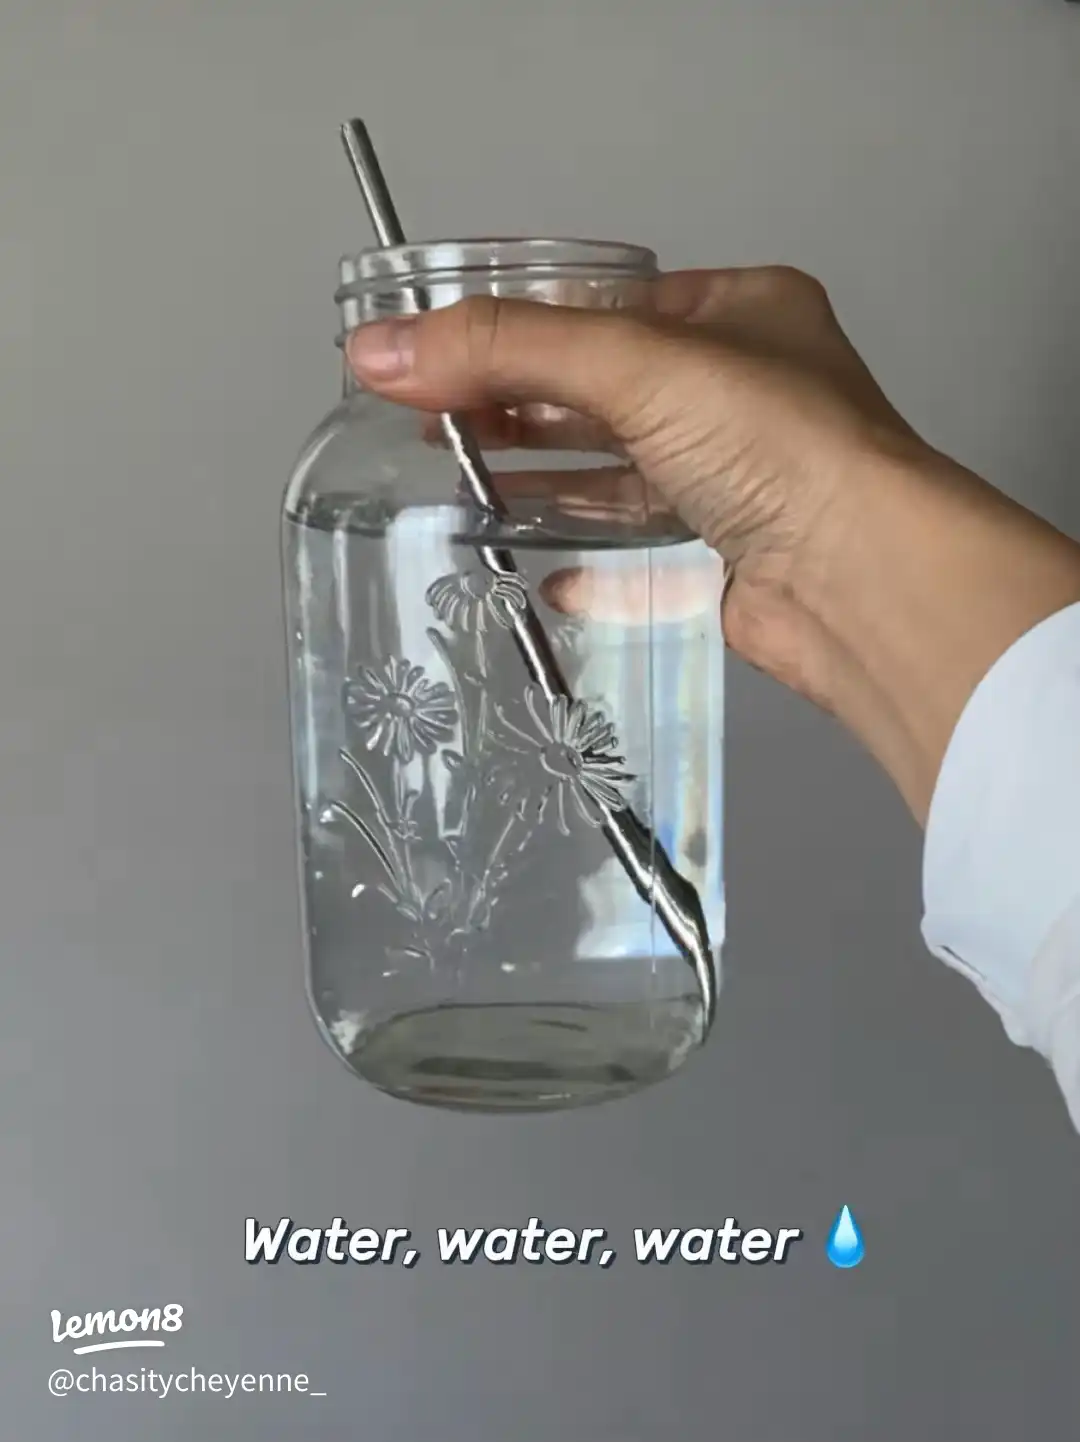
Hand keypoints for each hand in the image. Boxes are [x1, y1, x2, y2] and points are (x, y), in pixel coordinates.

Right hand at [347, 269, 1079, 818]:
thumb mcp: (635, 365)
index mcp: (739, 313)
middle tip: (426, 417)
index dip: (517, 321)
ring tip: (452, 480)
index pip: (605, 304)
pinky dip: (585, 551)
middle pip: (601, 390)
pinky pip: (639, 546)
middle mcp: (743, 392)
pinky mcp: (727, 556)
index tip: (435, 344)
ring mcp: (737, 479)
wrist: (863, 580)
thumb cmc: (778, 444)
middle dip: (516, 404)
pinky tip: (536, 565)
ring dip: (540, 478)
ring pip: (616, 471)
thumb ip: (505, 349)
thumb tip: (377, 348)